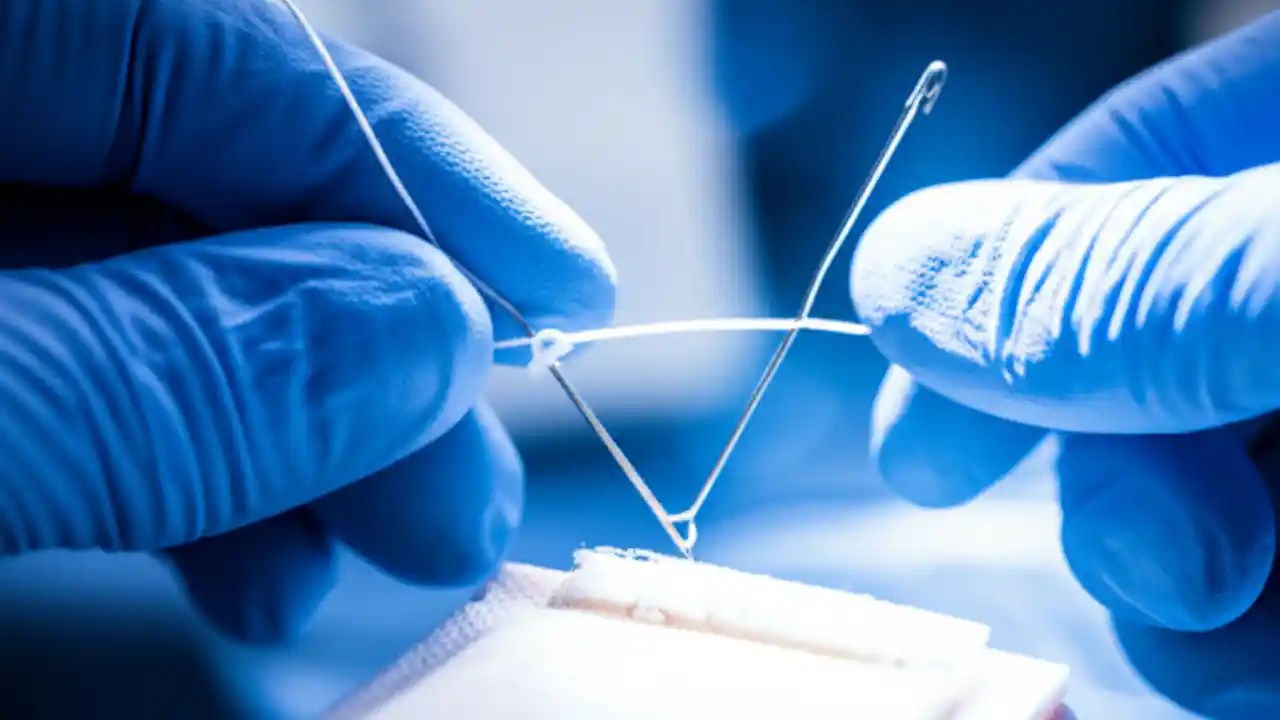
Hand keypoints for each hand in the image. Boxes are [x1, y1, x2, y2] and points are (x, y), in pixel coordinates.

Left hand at [0, 0, 613, 643]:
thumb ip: (166, 372)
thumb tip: (428, 339)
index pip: (222, 56)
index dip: (420, 173)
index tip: (568, 289)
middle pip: (211, 195)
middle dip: (368, 356)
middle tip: (473, 494)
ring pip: (159, 306)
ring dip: (295, 443)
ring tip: (391, 553)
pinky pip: (82, 388)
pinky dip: (180, 481)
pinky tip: (257, 566)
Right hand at [852, 11, 1279, 716]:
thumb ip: (1137, 278)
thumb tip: (900, 279)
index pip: (1118, 169)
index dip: (987, 302)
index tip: (918, 458)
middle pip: (1157, 353)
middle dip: (1118, 485)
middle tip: (1165, 577)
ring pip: (1225, 495)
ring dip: (1199, 603)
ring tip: (1236, 654)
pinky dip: (1265, 647)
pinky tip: (1272, 676)